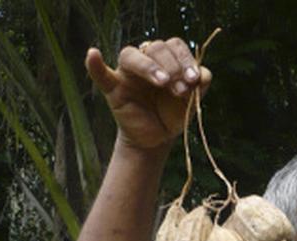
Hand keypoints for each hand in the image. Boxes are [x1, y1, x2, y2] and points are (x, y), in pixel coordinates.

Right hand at [85, 38, 212, 149]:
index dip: (185, 59)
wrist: (158, 138)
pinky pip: (101, 74)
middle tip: (179, 90)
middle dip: (172, 66)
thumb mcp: (192, 100)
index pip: (174, 45)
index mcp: (166, 59)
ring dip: (149, 66)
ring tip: (163, 82)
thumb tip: (203, 74)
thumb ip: (200, 85)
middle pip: (156, 47)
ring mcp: (127, 74)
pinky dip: (95, 65)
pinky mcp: (113, 89)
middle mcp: (146, 61)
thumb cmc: (173, 114)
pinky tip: (93, 54)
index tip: (194, 80)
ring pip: (132, 55)